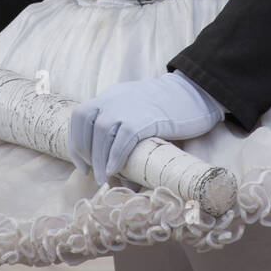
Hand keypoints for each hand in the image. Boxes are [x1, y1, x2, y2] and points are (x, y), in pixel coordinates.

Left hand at [68, 70, 225, 184]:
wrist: (193, 93)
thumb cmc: (167, 107)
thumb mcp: (137, 108)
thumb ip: (122, 125)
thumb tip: (112, 162)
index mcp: (111, 95)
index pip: (80, 115)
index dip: (76, 140)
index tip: (81, 162)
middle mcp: (115, 98)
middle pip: (85, 122)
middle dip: (83, 150)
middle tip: (90, 172)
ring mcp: (129, 106)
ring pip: (100, 132)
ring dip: (98, 158)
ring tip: (103, 178)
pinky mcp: (145, 119)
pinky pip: (122, 139)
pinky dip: (115, 157)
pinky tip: (114, 170)